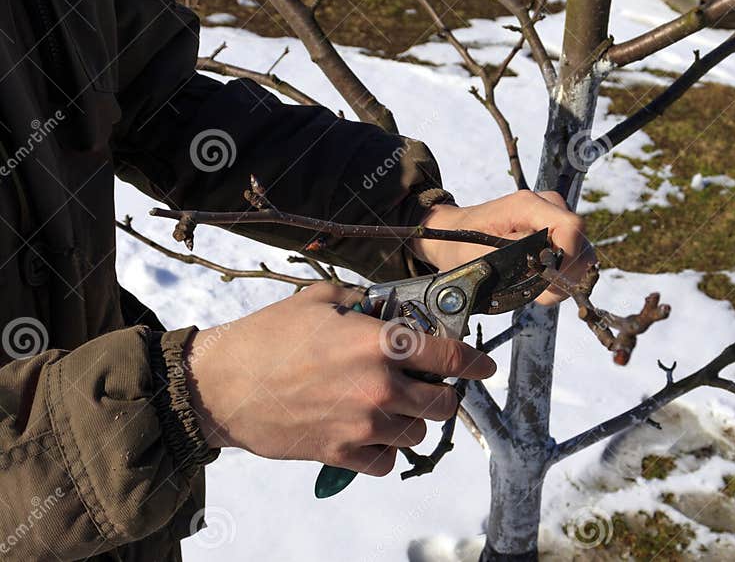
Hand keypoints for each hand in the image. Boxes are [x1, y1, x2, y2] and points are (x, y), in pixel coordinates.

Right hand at [184, 282, 495, 475]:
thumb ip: (361, 301)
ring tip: (393, 407)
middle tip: (428, 385)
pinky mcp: (341, 454)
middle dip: (443, 394)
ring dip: (412, 421)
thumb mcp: (318, 300)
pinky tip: (371, 434)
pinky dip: (385, 452)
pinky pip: (386, 463)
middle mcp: (381, 387)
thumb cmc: (267, 337)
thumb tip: (386, 307)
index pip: (450, 355)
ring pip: (416, 434)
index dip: (475, 361)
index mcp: (380, 343)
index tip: (484, 367)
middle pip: (443, 404)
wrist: (220, 386)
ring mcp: (363, 425)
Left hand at [412, 190, 594, 305]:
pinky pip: (571, 259)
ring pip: (580, 255)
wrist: (452, 233)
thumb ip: (513, 256)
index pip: (571, 227)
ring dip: (561, 279)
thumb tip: (545, 265)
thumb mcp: (478, 252)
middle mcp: (547, 206)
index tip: (550, 280)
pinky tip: (536, 281)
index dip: (568, 258)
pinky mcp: (555, 232)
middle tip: (537, 290)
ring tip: (533, 286)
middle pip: (580, 244)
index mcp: (528, 205)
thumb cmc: (459, 241)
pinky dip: (558, 277)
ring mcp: (553, 218)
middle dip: (564, 275)